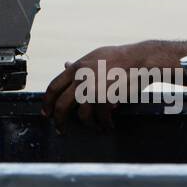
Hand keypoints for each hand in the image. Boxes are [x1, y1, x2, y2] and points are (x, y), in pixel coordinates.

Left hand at [42, 42, 175, 132]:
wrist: (140, 60)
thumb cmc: (120, 58)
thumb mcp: (95, 56)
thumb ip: (80, 65)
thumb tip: (65, 65)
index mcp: (77, 67)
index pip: (54, 86)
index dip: (47, 102)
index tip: (46, 112)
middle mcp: (82, 78)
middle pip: (62, 105)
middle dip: (59, 120)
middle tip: (60, 129)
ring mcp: (93, 89)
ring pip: (83, 115)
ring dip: (89, 124)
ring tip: (95, 126)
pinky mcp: (106, 99)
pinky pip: (101, 118)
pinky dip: (105, 124)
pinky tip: (108, 125)